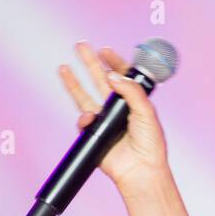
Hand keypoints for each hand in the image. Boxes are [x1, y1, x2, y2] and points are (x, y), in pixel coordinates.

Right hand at [58, 42, 168, 192]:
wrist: (140, 170)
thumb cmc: (150, 144)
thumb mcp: (146, 111)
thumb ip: (131, 91)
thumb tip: (112, 75)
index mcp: (133, 101)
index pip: (121, 76)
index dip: (113, 61)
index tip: (104, 49)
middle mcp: (117, 108)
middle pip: (100, 80)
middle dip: (89, 62)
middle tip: (79, 45)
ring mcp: (104, 120)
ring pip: (85, 96)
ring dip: (73, 82)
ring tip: (64, 67)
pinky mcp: (94, 134)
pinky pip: (84, 121)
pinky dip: (84, 118)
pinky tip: (89, 118)